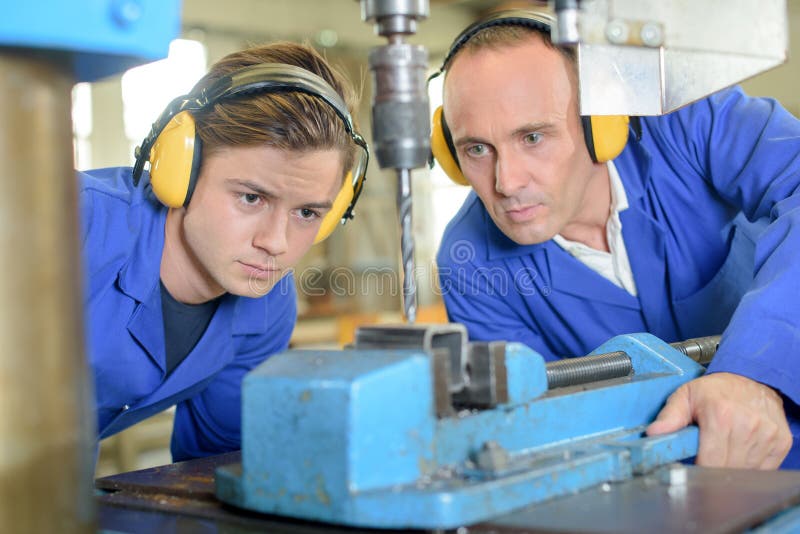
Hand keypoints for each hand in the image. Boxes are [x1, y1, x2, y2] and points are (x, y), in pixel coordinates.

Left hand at [646, 372, 791, 468]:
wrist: (752, 378)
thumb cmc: (717, 389)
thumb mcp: (686, 395)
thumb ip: (669, 416)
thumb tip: (653, 432)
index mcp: (721, 415)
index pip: (710, 463)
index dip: (699, 470)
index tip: (693, 468)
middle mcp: (748, 425)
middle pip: (727, 470)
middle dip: (713, 468)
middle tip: (707, 456)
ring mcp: (767, 435)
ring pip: (745, 472)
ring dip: (732, 467)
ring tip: (724, 449)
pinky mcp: (780, 442)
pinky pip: (763, 470)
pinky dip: (749, 466)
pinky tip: (740, 451)